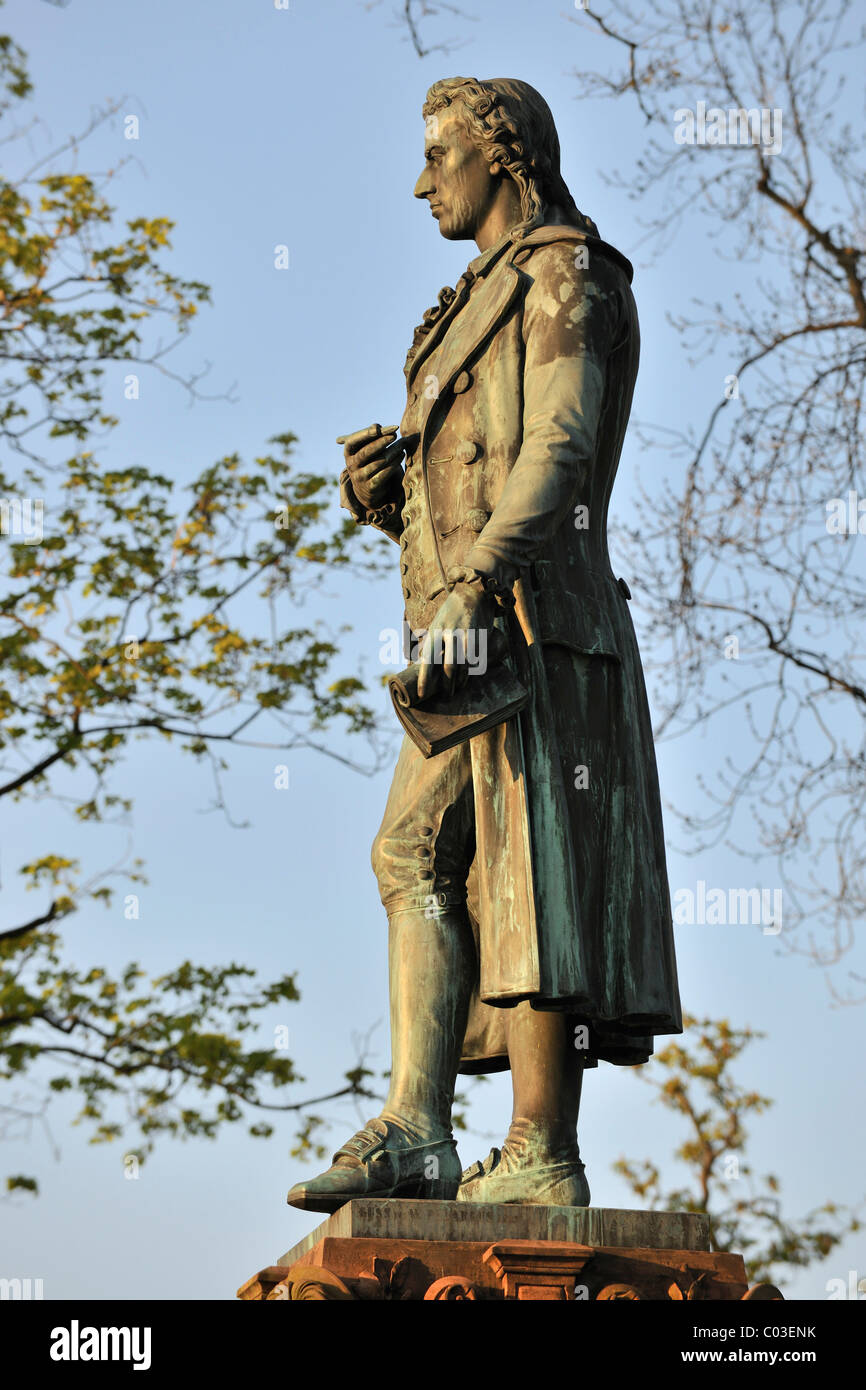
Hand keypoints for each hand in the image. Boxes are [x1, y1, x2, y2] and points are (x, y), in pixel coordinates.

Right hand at [337, 423, 413, 509]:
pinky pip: (384, 473)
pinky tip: (401, 455)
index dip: (364, 434)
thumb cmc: (368, 460)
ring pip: (377, 463)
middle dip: (380, 442)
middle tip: (394, 435)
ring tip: (402, 445)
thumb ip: (371, 436)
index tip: (378, 428)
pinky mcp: (371, 486)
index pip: (352, 441)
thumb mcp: (366, 447)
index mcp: (348, 453)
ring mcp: (360, 477)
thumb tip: (378, 427)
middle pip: (365, 452)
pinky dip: (394, 463)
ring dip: (391, 452)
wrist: (366, 488)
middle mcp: (351, 465)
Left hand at [416, 581, 498, 701]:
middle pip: (448, 668)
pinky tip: (468, 675)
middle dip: (447, 686)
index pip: (427, 660)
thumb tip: (418, 662)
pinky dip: (471, 670)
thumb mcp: (435, 625)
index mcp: (434, 631)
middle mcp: (448, 633)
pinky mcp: (479, 636)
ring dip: (460, 681)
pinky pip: (475, 659)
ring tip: (457, 689)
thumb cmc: (450, 613)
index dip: (424, 679)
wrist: (472, 593)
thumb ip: (429, 643)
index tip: (422, 694)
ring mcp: (465, 635)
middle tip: (446, 696)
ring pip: (463, 666)